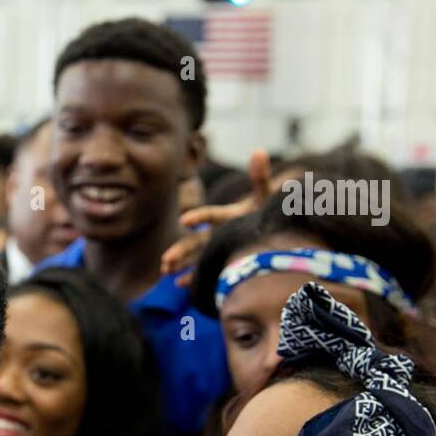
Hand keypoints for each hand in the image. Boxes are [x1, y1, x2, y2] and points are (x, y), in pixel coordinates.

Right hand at [160, 148, 272, 283]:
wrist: (270, 227)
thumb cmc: (267, 212)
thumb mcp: (265, 196)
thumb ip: (260, 178)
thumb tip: (259, 151)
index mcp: (227, 216)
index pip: (210, 215)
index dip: (199, 216)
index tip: (185, 220)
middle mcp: (217, 233)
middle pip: (195, 241)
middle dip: (180, 250)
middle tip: (166, 260)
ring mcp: (216, 248)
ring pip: (194, 257)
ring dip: (180, 264)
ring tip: (165, 271)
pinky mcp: (219, 262)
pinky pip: (203, 270)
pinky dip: (192, 276)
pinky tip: (179, 284)